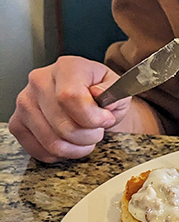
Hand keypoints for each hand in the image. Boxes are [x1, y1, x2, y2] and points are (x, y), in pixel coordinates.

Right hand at [9, 56, 131, 162]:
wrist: (86, 98)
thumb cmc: (100, 93)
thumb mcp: (117, 88)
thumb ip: (115, 90)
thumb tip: (98, 93)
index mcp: (67, 67)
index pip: (70, 97)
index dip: (92, 117)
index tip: (105, 120)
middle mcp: (40, 81)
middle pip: (63, 125)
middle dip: (89, 136)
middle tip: (97, 131)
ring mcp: (25, 103)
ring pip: (52, 142)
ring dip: (76, 148)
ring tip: (86, 138)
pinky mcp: (17, 123)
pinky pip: (40, 151)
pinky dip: (60, 154)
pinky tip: (69, 142)